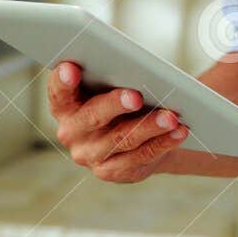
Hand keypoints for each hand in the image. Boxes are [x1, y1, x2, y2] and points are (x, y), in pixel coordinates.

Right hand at [47, 60, 187, 183]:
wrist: (135, 137)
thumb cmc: (119, 100)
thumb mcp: (109, 86)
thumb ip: (111, 75)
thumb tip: (138, 65)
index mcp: (65, 106)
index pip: (58, 92)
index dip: (63, 81)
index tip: (72, 69)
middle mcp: (71, 132)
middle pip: (92, 117)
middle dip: (115, 105)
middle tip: (136, 96)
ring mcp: (90, 155)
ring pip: (122, 139)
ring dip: (149, 127)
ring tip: (171, 117)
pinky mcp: (111, 171)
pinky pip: (140, 157)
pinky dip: (162, 143)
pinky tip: (178, 132)